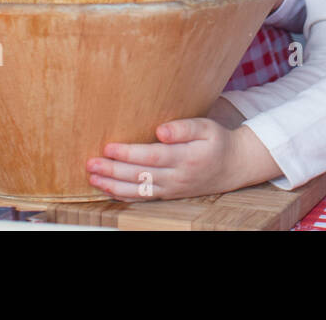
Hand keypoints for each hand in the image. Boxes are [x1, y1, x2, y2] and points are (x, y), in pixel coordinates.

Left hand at [86, 117, 280, 199]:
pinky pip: (143, 198)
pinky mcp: (169, 194)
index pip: (152, 156)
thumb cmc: (218, 142)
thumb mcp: (207, 127)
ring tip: (93, 178)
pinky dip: (124, 195)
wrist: (234, 166)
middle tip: (91, 163)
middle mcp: (177, 177)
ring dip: (113, 185)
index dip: (128, 153)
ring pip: (138, 191)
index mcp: (186, 158)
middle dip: (113, 170)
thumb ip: (184, 128)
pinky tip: (108, 189)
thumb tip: (161, 130)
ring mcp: (172, 189)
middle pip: (140, 175)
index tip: (109, 147)